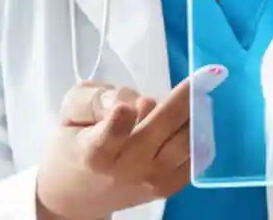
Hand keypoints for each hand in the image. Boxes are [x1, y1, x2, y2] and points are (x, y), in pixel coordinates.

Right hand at [35, 67, 224, 219]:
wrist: (77, 195)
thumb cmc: (72, 145)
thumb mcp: (69, 113)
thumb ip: (93, 99)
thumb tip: (131, 101)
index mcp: (95, 151)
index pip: (111, 134)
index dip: (119, 119)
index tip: (126, 105)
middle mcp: (127, 167)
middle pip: (162, 128)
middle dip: (183, 99)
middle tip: (203, 78)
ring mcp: (151, 179)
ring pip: (186, 141)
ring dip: (194, 115)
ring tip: (198, 95)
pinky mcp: (167, 187)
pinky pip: (195, 158)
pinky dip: (199, 136)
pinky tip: (197, 118)